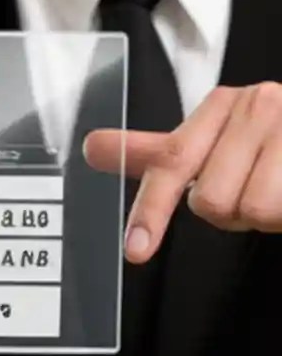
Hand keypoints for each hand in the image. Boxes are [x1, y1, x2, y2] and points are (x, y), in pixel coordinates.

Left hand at [86, 82, 281, 263]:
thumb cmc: (280, 146)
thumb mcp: (218, 143)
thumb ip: (159, 153)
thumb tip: (92, 147)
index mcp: (224, 104)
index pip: (170, 161)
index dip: (150, 210)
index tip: (136, 251)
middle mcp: (259, 105)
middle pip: (211, 201)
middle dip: (231, 213)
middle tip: (257, 190)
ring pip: (252, 210)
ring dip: (267, 217)